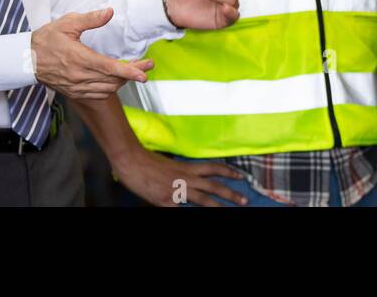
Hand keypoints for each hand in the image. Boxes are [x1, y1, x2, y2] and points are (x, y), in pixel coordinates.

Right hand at [31, 8, 155, 100]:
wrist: (25, 59)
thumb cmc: (47, 38)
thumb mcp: (67, 23)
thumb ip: (91, 19)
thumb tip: (110, 12)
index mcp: (79, 58)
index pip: (109, 68)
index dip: (130, 71)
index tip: (145, 73)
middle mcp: (78, 76)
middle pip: (113, 80)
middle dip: (134, 73)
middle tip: (148, 65)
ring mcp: (76, 87)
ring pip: (107, 89)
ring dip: (123, 82)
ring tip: (134, 70)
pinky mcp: (73, 92)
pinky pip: (98, 95)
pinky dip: (111, 88)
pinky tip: (117, 80)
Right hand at [111, 145, 254, 206]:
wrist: (132, 162)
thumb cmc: (148, 160)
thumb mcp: (170, 164)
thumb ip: (182, 172)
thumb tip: (192, 179)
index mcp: (187, 168)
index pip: (213, 168)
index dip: (228, 172)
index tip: (240, 176)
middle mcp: (186, 179)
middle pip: (214, 186)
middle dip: (231, 193)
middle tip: (245, 199)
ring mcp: (177, 191)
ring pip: (203, 200)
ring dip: (219, 206)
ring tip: (231, 210)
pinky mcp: (165, 202)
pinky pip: (180, 211)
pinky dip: (188, 213)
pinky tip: (197, 216)